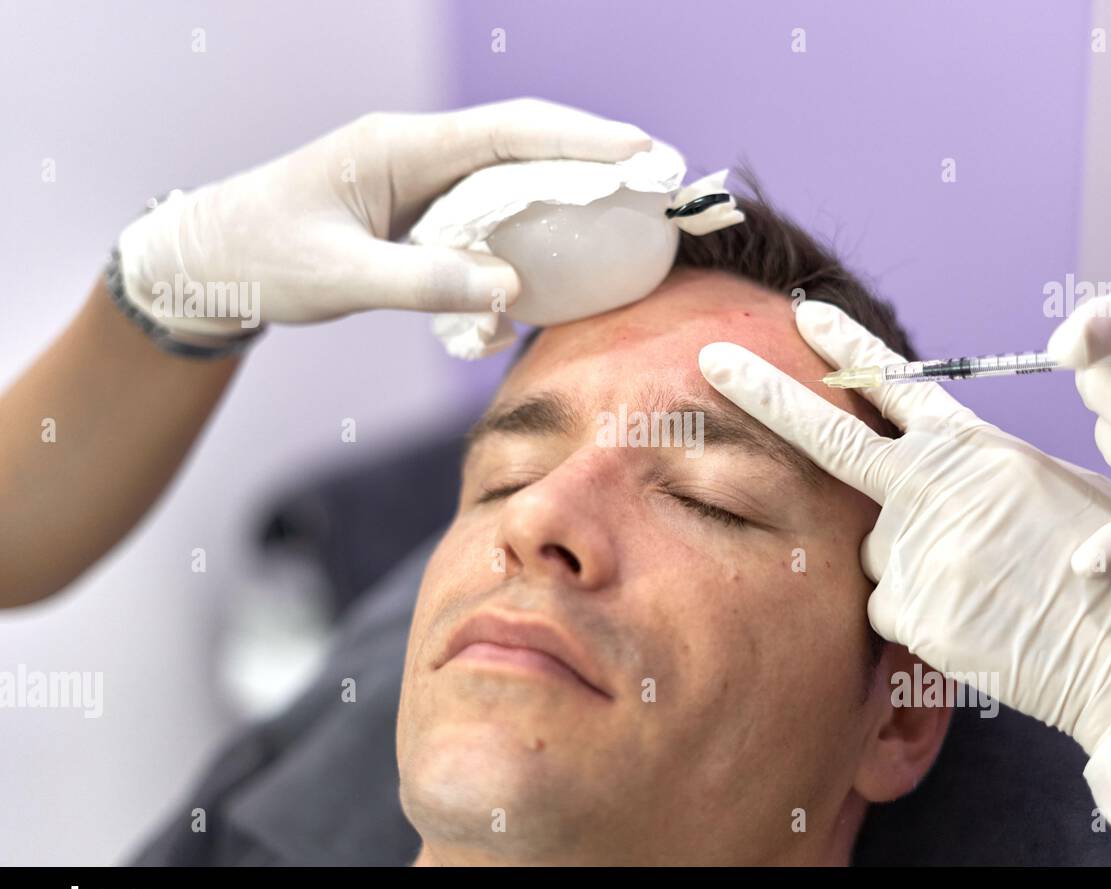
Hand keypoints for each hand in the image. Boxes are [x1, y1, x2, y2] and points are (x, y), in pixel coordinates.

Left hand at [117, 98, 650, 338]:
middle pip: (521, 139)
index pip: (506, 132)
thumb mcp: (339, 277)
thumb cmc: (262, 260)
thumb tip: (511, 289)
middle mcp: (414, 150)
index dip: (579, 139)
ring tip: (626, 203)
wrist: (207, 260)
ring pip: (507, 170)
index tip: (640, 152)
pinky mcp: (413, 206)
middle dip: (591, 152)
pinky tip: (557, 245)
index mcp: (397, 148)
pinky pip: (483, 204)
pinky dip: (526, 221)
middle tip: (658, 173)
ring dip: (566, 183)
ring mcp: (415, 176)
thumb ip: (423, 281)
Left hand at [698, 300, 1110, 864]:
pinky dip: (919, 616)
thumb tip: (921, 486)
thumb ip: (969, 476)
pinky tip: (974, 625)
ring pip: (872, 553)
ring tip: (984, 590)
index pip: (895, 386)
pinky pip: (885, 610)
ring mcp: (911, 550)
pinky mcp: (905, 610)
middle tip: (712, 360)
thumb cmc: (1102, 569)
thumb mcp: (1042, 490)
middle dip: (765, 397)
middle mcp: (929, 491)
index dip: (847, 348)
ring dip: (909, 567)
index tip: (803, 314)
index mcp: (971, 451)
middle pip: (830, 444)